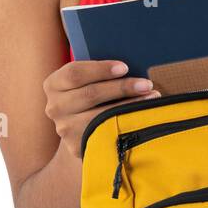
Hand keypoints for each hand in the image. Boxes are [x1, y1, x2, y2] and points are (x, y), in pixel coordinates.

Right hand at [43, 59, 160, 158]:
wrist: (83, 130)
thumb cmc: (92, 95)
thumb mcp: (88, 81)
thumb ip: (100, 72)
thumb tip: (133, 61)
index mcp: (54, 84)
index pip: (75, 73)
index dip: (101, 69)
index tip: (125, 67)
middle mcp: (54, 107)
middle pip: (90, 93)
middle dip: (122, 87)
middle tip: (146, 84)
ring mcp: (64, 128)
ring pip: (100, 115)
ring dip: (130, 105)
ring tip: (152, 98)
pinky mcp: (77, 146)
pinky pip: (105, 133)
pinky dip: (126, 123)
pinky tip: (142, 117)